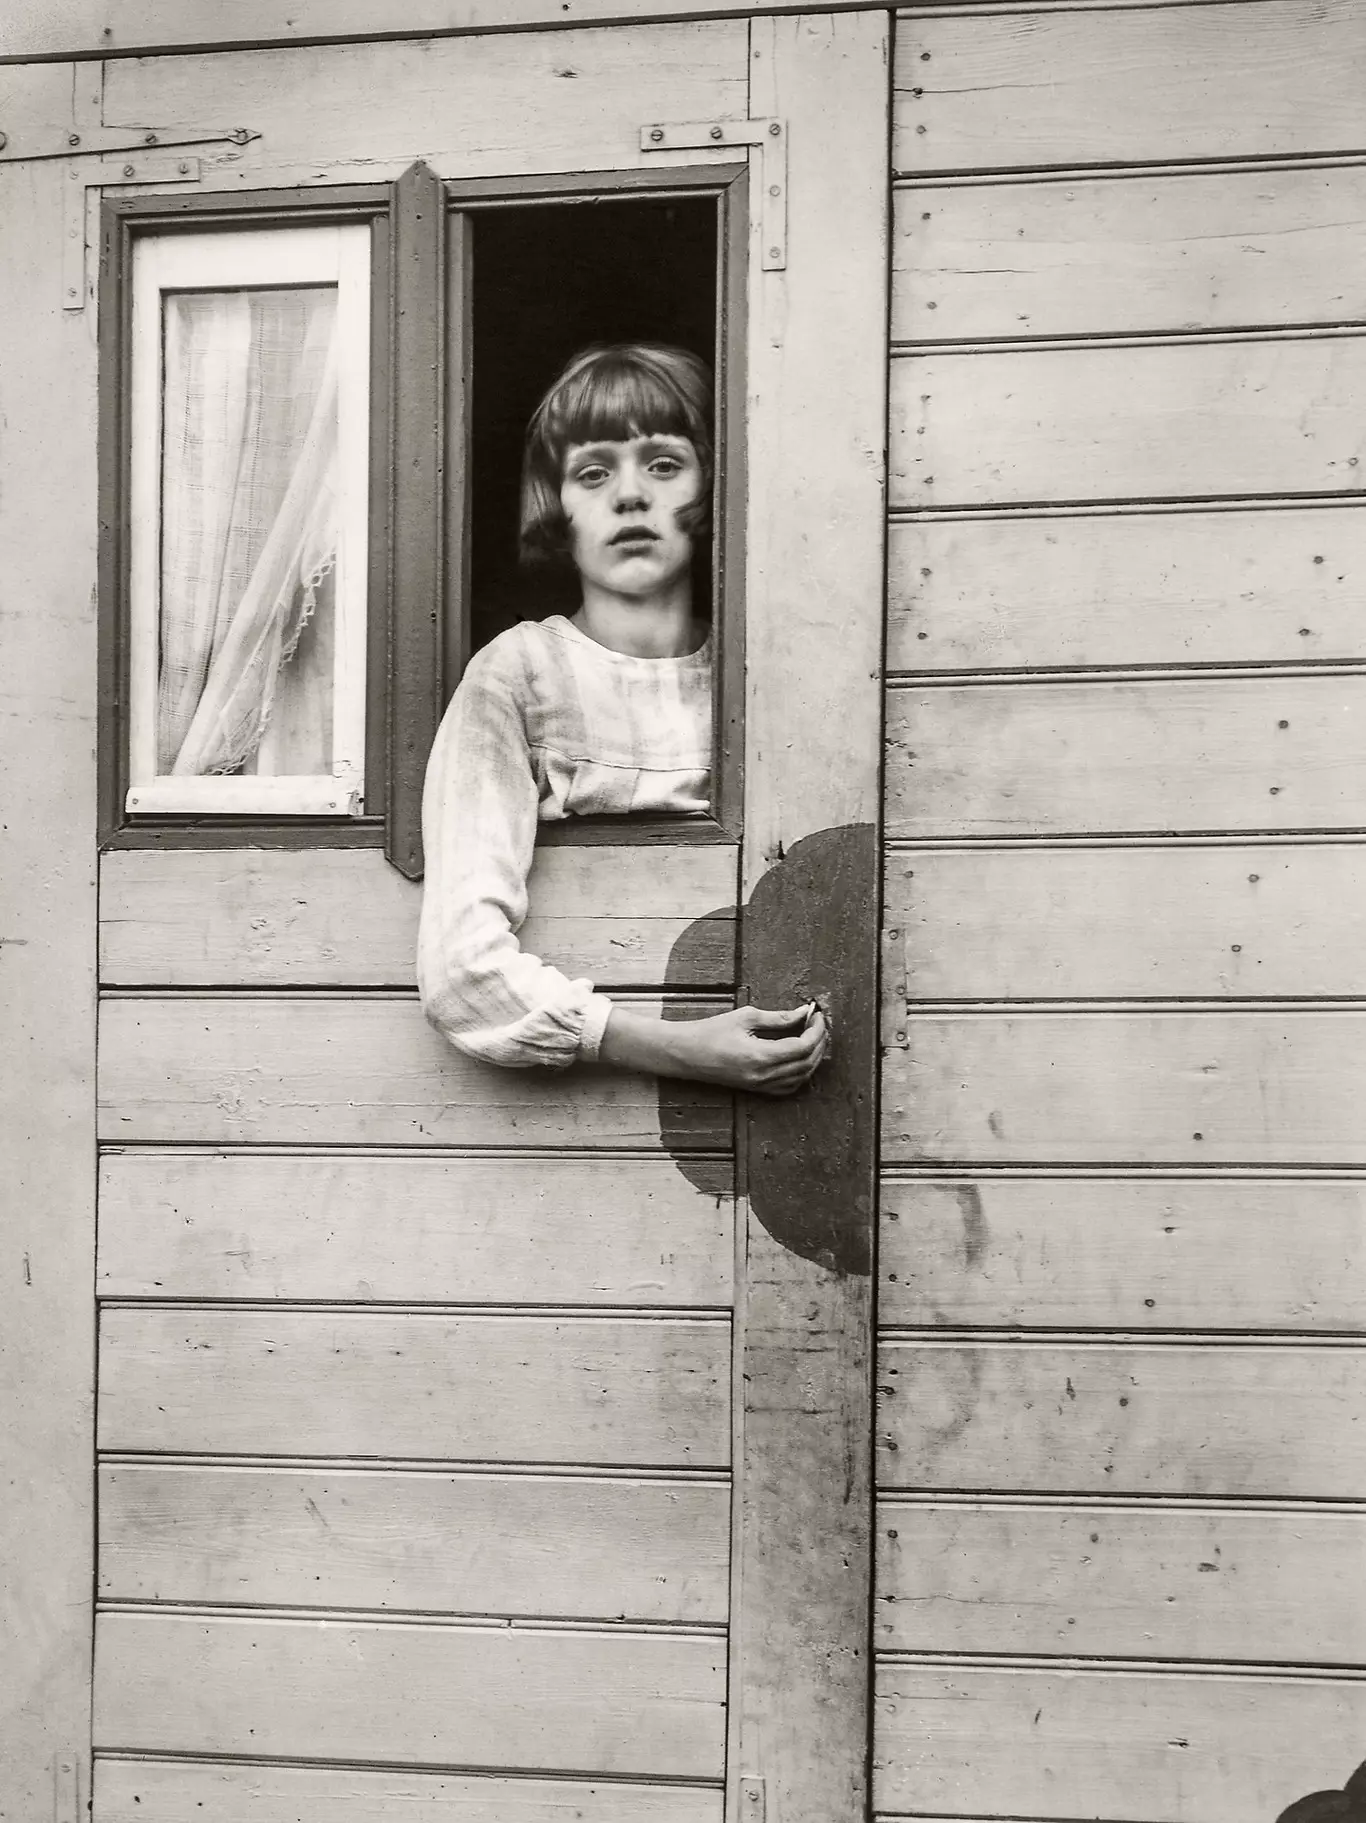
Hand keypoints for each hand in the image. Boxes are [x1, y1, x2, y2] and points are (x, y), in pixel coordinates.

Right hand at [681, 1002, 830, 1094]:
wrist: (686, 1053)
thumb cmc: (710, 1032)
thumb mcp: (744, 1017)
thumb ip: (777, 1017)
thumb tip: (801, 1013)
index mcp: (760, 1056)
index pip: (803, 1046)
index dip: (816, 1030)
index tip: (816, 1015)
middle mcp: (763, 1076)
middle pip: (807, 1063)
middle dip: (819, 1042)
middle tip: (818, 1023)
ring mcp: (760, 1086)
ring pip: (801, 1077)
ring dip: (813, 1057)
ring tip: (814, 1037)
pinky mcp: (756, 1089)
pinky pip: (788, 1087)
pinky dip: (802, 1073)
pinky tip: (801, 1058)